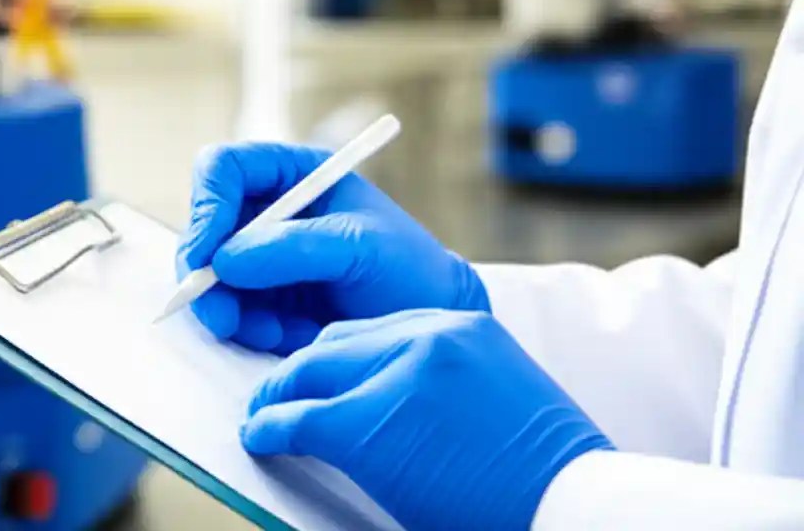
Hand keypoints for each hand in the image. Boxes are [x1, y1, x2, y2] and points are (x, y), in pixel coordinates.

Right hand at [177, 143, 487, 354]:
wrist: (428, 326)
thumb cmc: (410, 271)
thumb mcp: (361, 248)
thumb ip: (294, 248)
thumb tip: (225, 259)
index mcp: (294, 175)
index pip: (224, 170)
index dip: (207, 205)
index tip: (207, 254)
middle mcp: (269, 212)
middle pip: (204, 227)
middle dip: (206, 275)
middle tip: (222, 314)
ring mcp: (261, 257)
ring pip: (209, 277)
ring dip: (230, 311)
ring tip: (277, 332)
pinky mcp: (262, 300)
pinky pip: (228, 312)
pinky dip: (248, 331)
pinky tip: (288, 338)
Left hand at [242, 311, 612, 530]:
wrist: (577, 510)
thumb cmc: (543, 477)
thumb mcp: (499, 403)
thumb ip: (443, 385)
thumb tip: (391, 406)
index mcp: (465, 325)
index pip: (375, 328)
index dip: (336, 356)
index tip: (316, 374)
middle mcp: (430, 336)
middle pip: (335, 343)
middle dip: (301, 373)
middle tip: (275, 395)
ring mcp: (398, 376)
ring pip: (310, 373)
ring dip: (278, 396)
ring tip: (261, 414)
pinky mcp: (368, 425)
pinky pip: (299, 420)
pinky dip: (269, 428)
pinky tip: (258, 438)